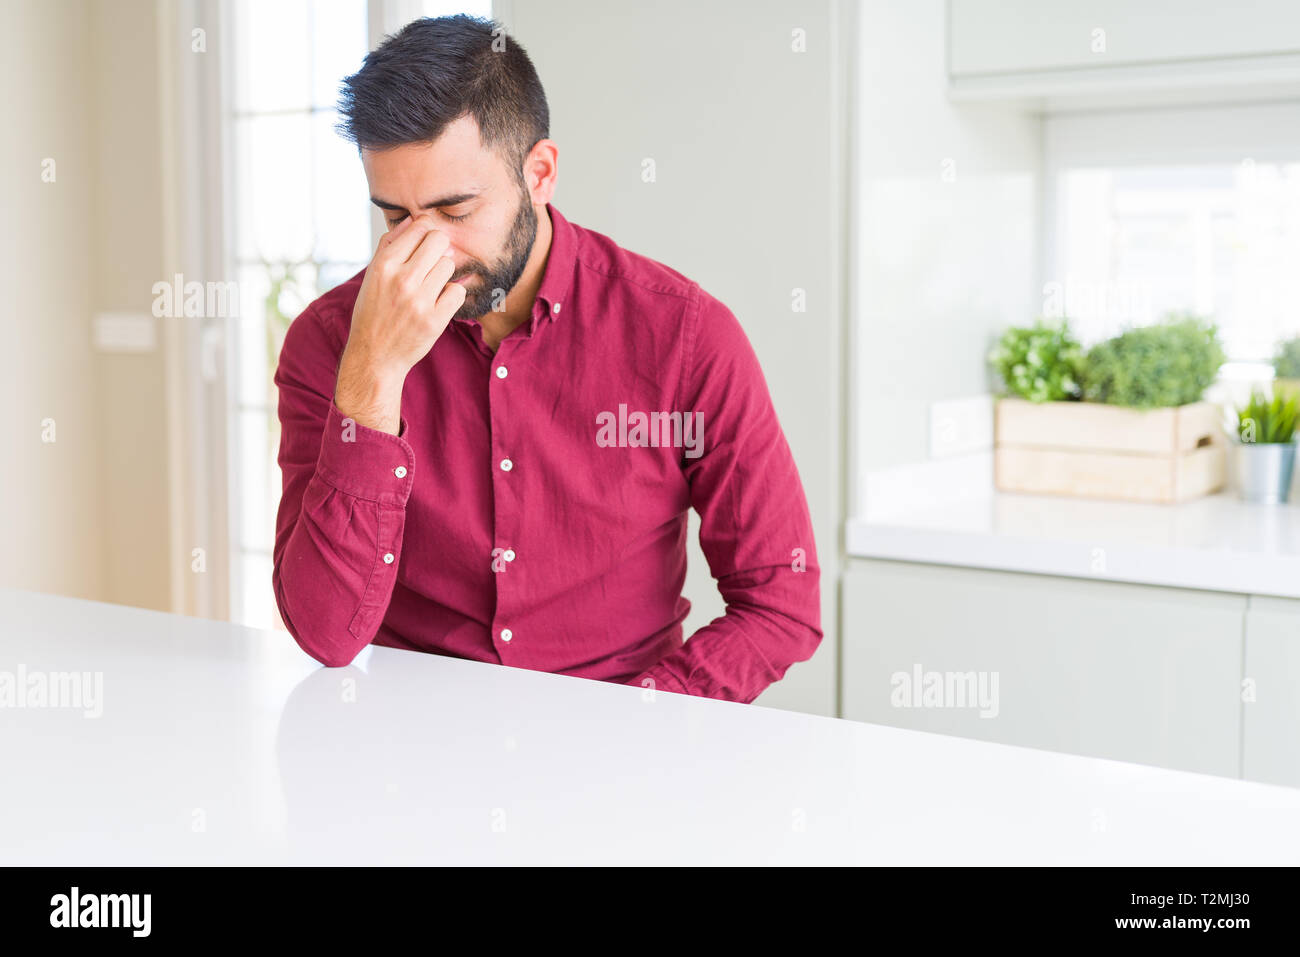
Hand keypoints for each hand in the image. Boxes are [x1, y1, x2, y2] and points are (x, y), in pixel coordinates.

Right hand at [334, 213, 466, 433]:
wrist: (374, 356)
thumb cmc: (373, 312)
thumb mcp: (372, 275)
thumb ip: (390, 246)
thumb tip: (412, 220)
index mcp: (384, 265)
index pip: (419, 226)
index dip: (426, 232)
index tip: (424, 245)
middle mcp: (401, 279)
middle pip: (439, 241)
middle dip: (438, 250)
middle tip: (430, 266)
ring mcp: (419, 300)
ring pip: (450, 265)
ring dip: (443, 275)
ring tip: (430, 288)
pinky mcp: (434, 320)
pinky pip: (457, 291)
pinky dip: (451, 296)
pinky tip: (438, 303)